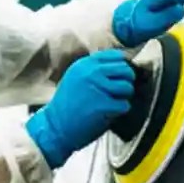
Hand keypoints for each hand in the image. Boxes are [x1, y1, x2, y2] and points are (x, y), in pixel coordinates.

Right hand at [26, 50, 135, 168]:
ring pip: (127, 87)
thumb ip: (95, 70)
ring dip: (124, 97)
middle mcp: (91, 73)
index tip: (121, 76)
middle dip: (126, 81)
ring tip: (113, 103)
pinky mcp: (103, 105)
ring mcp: (98, 88)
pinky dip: (120, 111)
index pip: (116, 55)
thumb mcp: (76, 78)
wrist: (55, 127)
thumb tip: (122, 66)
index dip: (123, 66)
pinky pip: (124, 105)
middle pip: (125, 69)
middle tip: (120, 92)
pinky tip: (108, 113)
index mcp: (84, 64)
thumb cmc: (67, 105)